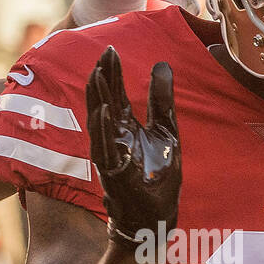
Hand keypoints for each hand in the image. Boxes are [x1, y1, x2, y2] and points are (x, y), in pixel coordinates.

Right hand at [86, 46, 180, 247]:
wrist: (157, 214)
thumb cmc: (158, 177)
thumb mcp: (166, 131)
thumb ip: (162, 100)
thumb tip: (162, 65)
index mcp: (124, 127)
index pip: (115, 94)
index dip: (112, 73)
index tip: (111, 49)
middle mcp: (113, 138)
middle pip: (103, 102)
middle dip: (102, 79)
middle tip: (103, 53)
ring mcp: (111, 155)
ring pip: (99, 122)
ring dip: (98, 98)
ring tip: (97, 73)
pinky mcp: (114, 172)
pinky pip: (106, 148)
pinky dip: (104, 129)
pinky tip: (105, 110)